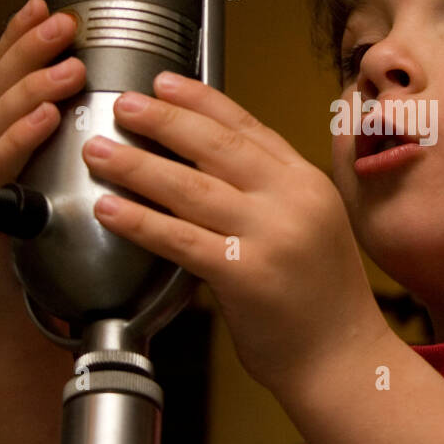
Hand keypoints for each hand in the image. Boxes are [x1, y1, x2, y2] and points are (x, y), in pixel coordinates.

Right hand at [0, 0, 84, 325]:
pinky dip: (20, 140)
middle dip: (30, 50)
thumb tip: (154, 118)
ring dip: (31, 89)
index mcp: (16, 143)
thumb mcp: (91, 197)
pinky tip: (43, 120)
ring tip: (63, 67)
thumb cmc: (63, 265)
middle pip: (0, 87)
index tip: (52, 7)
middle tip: (63, 24)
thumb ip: (110, 159)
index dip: (30, 41)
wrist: (28, 329)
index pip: (18, 79)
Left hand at [81, 73, 389, 393]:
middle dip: (163, 119)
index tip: (165, 83)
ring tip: (99, 151)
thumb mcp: (311, 228)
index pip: (249, 126)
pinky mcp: (246, 275)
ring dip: (137, 166)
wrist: (343, 360)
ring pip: (190, 187)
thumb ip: (271, 194)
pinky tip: (111, 208)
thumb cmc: (321, 302)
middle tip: (123, 104)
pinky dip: (140, 220)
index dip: (202, 101)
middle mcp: (294, 199)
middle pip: (216, 145)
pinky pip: (180, 238)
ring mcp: (272, 235)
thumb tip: (209, 162)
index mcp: (308, 183)